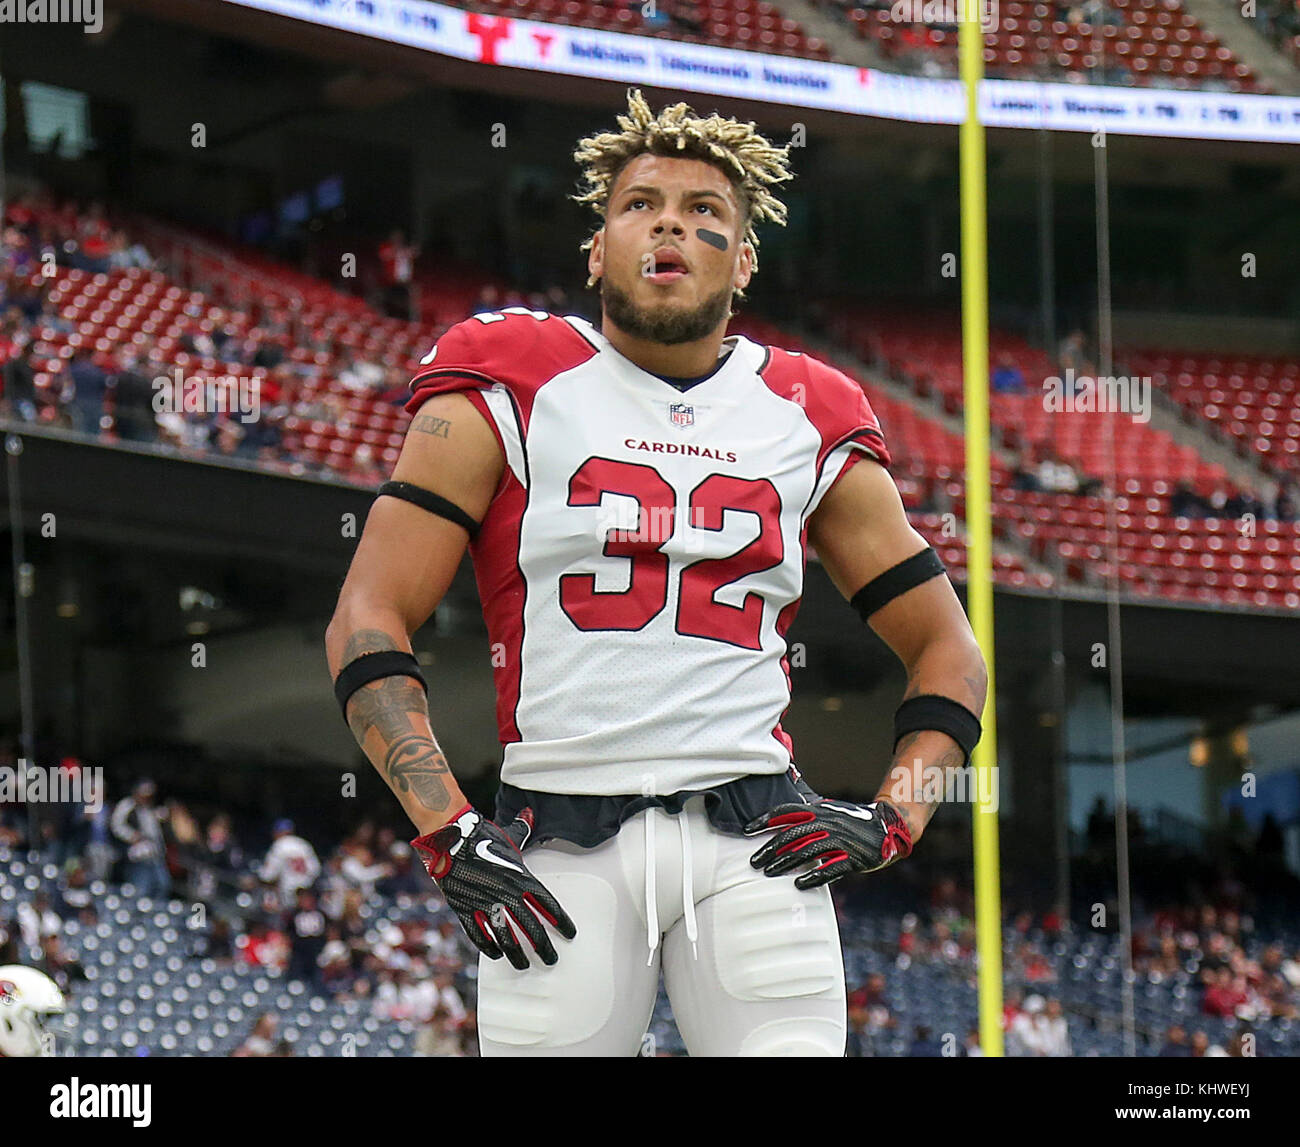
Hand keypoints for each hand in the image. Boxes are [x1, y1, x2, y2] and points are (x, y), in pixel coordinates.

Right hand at [411, 806, 576, 969]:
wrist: (449, 838)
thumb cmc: (481, 834)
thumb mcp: (507, 835)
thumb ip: (522, 830)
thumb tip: (530, 815)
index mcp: (520, 877)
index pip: (548, 905)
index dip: (562, 921)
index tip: (570, 934)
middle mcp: (506, 893)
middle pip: (531, 927)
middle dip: (544, 947)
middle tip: (552, 959)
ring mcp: (484, 903)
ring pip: (505, 937)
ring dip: (517, 954)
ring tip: (524, 965)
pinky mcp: (464, 908)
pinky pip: (478, 934)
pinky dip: (488, 947)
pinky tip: (497, 955)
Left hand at [744, 798, 912, 889]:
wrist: (888, 828)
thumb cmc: (852, 821)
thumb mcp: (829, 810)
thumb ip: (808, 811)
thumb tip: (784, 808)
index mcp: (819, 810)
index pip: (786, 812)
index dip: (765, 820)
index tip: (747, 830)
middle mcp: (828, 823)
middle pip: (792, 835)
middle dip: (770, 848)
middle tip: (754, 860)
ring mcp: (841, 841)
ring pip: (806, 851)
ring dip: (784, 863)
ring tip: (768, 872)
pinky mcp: (853, 859)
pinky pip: (830, 869)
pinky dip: (813, 876)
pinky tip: (798, 883)